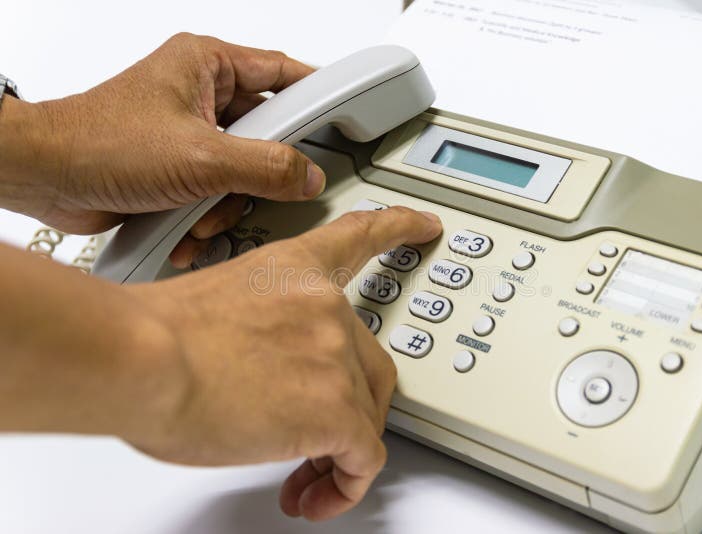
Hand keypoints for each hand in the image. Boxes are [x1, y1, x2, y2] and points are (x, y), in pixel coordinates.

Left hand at [0, 33, 322, 265]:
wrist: (47, 180)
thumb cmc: (98, 143)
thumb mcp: (201, 156)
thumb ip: (266, 166)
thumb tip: (307, 175)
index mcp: (207, 66)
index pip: (282, 71)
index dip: (317, 93)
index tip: (344, 114)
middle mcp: (201, 98)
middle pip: (267, 134)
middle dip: (261, 173)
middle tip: (257, 184)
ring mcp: (190, 137)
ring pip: (245, 173)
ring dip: (230, 203)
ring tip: (201, 208)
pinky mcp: (178, 172)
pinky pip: (219, 194)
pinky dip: (209, 216)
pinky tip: (186, 223)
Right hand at [124, 207, 441, 519]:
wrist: (139, 357)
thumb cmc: (150, 335)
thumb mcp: (211, 305)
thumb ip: (255, 329)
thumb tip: (251, 372)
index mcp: (293, 270)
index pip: (359, 237)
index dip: (398, 229)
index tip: (423, 225)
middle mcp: (326, 307)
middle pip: (368, 362)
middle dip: (350, 405)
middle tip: (320, 436)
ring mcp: (336, 355)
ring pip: (363, 415)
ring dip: (337, 452)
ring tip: (303, 478)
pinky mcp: (336, 408)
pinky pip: (363, 457)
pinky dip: (347, 484)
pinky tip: (319, 494)